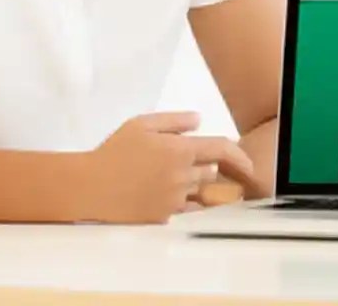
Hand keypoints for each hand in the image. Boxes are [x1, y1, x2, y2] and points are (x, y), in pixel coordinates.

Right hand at [81, 112, 255, 223]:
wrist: (89, 187)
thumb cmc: (113, 152)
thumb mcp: (141, 125)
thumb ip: (173, 121)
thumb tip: (198, 120)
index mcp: (180, 150)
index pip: (222, 150)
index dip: (240, 156)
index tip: (248, 163)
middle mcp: (183, 176)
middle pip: (210, 172)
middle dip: (203, 167)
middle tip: (180, 164)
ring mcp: (175, 199)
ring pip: (199, 192)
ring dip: (193, 186)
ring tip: (166, 180)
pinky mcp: (165, 218)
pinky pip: (186, 211)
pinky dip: (184, 204)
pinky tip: (165, 196)